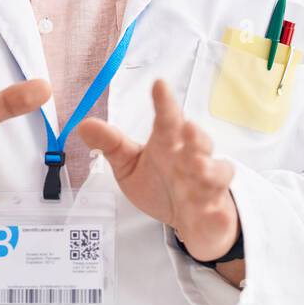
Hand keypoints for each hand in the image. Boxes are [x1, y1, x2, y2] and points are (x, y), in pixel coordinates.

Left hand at [76, 79, 239, 262]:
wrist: (188, 220)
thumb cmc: (160, 185)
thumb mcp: (129, 166)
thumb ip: (111, 145)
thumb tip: (83, 124)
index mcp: (169, 144)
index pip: (168, 120)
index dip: (164, 103)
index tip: (159, 84)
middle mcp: (191, 159)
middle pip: (200, 141)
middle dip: (196, 135)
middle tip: (187, 128)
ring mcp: (207, 185)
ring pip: (217, 172)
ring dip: (210, 169)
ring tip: (198, 166)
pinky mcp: (214, 211)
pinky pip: (220, 211)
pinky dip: (218, 211)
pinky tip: (212, 211)